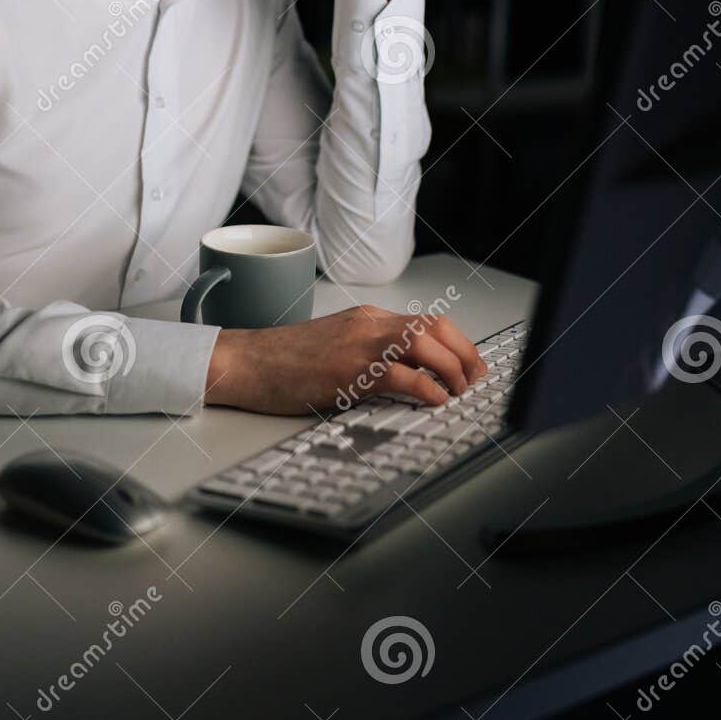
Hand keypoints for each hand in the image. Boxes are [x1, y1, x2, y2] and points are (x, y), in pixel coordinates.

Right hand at [204, 305, 488, 416]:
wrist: (245, 362)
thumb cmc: (283, 362)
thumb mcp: (335, 348)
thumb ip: (369, 354)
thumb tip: (407, 378)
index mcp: (367, 318)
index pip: (427, 321)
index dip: (457, 342)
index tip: (470, 365)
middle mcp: (368, 324)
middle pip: (434, 327)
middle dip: (465, 354)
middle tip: (475, 380)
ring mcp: (358, 344)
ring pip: (424, 343)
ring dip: (451, 369)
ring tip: (458, 391)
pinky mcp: (348, 369)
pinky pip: (401, 373)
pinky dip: (427, 387)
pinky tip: (434, 401)